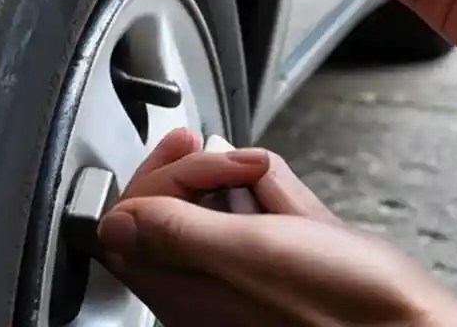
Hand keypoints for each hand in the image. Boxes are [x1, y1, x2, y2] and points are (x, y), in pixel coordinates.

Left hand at [97, 128, 456, 326]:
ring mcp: (251, 272)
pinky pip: (265, 214)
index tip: (184, 151)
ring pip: (220, 205)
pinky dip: (274, 193)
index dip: (152, 181)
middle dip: (195, 171)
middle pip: (172, 211)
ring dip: (238, 178)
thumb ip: (176, 234)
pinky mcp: (289, 261)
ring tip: (267, 180)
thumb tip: (115, 218)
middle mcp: (211, 286)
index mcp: (187, 292)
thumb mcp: (250, 255)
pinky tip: (292, 200)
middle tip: (219, 152)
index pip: (132, 226)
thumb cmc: (341, 307)